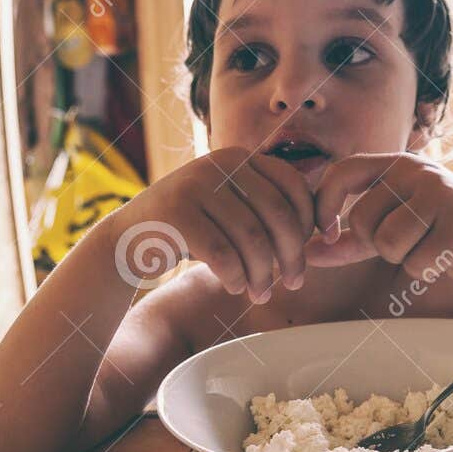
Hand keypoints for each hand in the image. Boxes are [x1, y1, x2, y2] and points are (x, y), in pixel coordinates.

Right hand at [116, 147, 313, 302]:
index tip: (316, 249)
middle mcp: (220, 163)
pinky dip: (236, 277)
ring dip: (263, 274)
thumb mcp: (231, 206)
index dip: (310, 220)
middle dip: (292, 254)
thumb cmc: (192, 230)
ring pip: (252, 238)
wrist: (129, 239)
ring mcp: (195, 184)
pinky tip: (236, 287)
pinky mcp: (176, 212)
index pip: (292, 185)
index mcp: (239, 157)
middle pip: (277, 213)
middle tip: (293, 283)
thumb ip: (267, 207)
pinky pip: (222, 254)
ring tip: (261, 294)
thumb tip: (324, 227)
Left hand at [305, 153, 452, 286]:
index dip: (324, 204)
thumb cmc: (435, 233)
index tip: (327, 233)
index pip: (343, 171)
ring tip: (425, 247)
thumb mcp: (391, 227)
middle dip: (374, 243)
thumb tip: (307, 252)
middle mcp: (418, 171)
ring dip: (401, 258)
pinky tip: (443, 258)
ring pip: (388, 242)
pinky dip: (424, 270)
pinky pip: (416, 261)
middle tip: (406, 241)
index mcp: (397, 165)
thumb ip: (349, 239)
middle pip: (363, 218)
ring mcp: (442, 195)